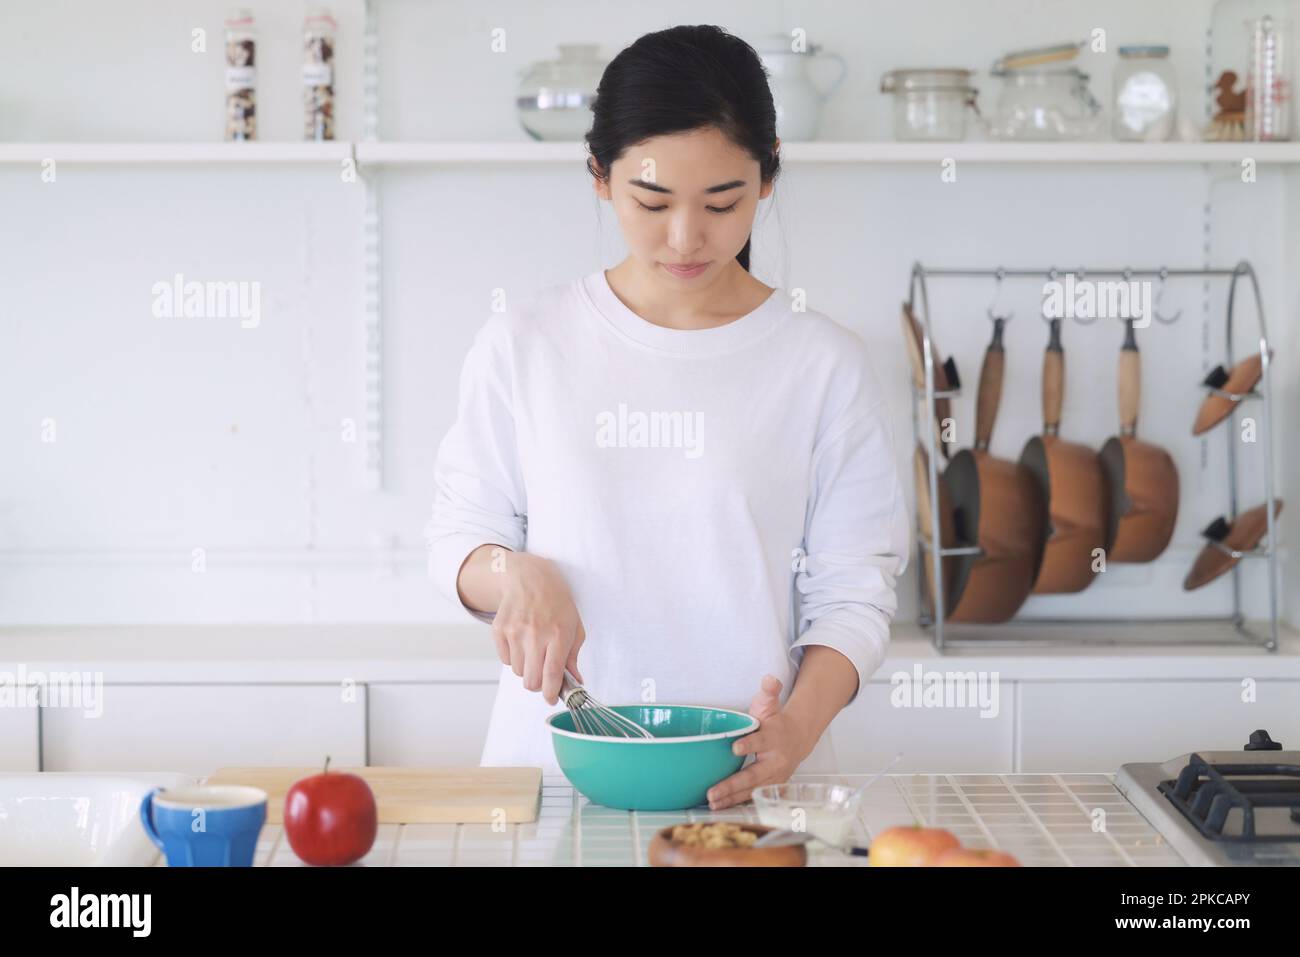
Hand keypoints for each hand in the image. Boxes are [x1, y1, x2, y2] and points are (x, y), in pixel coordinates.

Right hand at [490, 551, 585, 705]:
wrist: (529, 577)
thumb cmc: (556, 602)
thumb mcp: (574, 626)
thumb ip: (573, 656)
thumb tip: (575, 681)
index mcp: (558, 634)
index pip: (551, 675)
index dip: (551, 693)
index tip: (551, 698)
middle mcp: (535, 634)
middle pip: (531, 680)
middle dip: (538, 684)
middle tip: (543, 675)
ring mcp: (514, 632)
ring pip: (518, 672)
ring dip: (527, 668)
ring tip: (533, 648)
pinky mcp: (499, 630)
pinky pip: (506, 660)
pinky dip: (514, 657)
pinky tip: (521, 640)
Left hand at [705, 675, 814, 810]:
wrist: (797, 739)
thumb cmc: (776, 722)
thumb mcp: (772, 705)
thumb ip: (769, 692)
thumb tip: (770, 679)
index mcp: (773, 738)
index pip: (760, 741)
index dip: (749, 744)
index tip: (735, 747)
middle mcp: (775, 761)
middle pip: (753, 775)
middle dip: (732, 784)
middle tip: (713, 791)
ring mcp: (774, 777)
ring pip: (751, 790)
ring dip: (731, 798)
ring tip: (711, 802)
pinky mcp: (770, 787)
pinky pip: (752, 797)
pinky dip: (735, 803)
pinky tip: (719, 806)